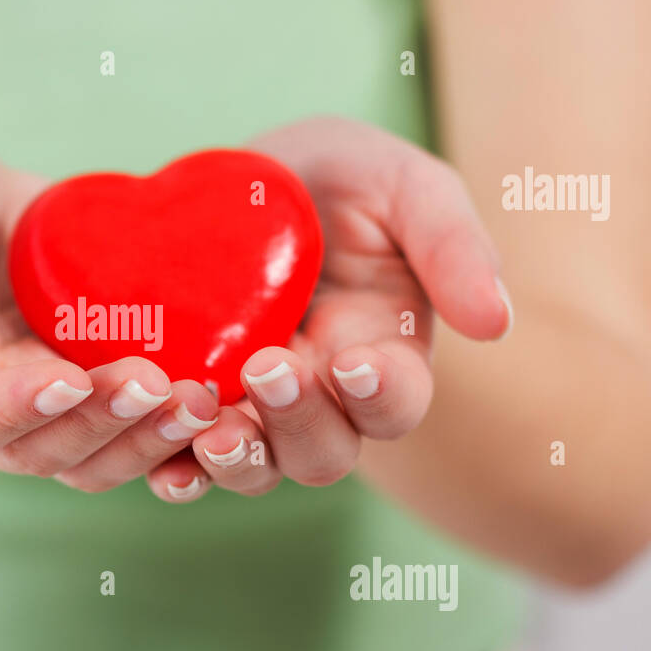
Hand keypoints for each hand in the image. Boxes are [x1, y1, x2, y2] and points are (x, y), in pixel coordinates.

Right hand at [0, 131, 221, 488]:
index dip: (12, 408)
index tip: (65, 379)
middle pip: (38, 450)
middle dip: (100, 423)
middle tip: (160, 386)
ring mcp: (37, 411)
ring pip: (92, 455)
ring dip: (146, 437)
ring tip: (201, 399)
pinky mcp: (87, 392)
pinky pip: (129, 427)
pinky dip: (170, 423)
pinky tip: (218, 395)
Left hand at [145, 116, 511, 502]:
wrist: (244, 181)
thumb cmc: (341, 181)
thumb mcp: (404, 187)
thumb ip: (453, 243)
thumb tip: (496, 322)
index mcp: (384, 356)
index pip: (396, 404)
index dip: (381, 396)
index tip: (354, 360)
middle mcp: (322, 400)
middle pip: (323, 453)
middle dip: (298, 422)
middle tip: (269, 368)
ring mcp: (251, 409)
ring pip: (253, 469)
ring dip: (233, 457)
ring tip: (206, 419)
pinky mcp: (190, 405)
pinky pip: (178, 458)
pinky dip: (168, 465)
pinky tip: (154, 449)